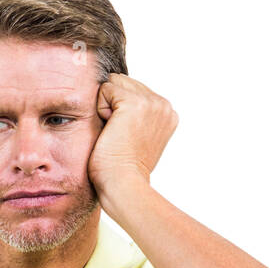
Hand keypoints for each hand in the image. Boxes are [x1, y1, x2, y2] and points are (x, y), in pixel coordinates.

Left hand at [88, 74, 178, 217]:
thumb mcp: (140, 138)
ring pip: (114, 83)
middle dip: (114, 106)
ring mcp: (151, 102)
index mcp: (167, 113)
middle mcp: (164, 105)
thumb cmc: (124, 171)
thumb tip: (117, 98)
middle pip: (124, 82)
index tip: (126, 138)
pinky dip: (101, 110)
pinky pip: (105, 89)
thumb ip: (138, 116)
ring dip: (107, 107)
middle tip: (119, 136)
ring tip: (116, 133)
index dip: (120, 112)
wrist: (123, 185)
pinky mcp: (133, 103)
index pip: (134, 90)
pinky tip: (111, 131)